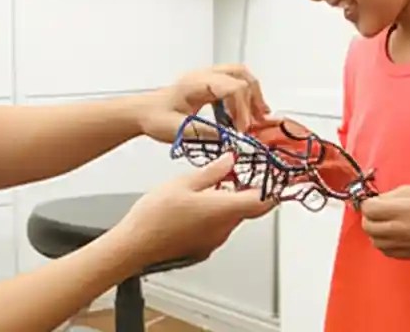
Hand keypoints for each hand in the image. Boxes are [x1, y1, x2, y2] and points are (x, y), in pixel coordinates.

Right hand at [114, 153, 277, 267]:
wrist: (135, 246)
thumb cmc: (154, 217)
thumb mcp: (183, 182)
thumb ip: (212, 172)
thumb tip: (230, 161)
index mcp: (223, 210)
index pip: (263, 201)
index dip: (272, 189)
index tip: (273, 177)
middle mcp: (223, 229)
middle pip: (247, 208)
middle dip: (244, 190)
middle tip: (233, 173)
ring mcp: (214, 241)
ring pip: (231, 218)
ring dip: (227, 202)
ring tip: (207, 186)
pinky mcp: (203, 248)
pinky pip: (217, 228)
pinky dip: (214, 215)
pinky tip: (195, 205)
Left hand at [135, 63, 270, 142]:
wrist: (143, 112)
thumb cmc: (155, 118)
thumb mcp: (177, 130)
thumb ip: (203, 132)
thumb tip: (230, 137)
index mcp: (195, 84)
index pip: (231, 86)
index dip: (241, 108)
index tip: (242, 129)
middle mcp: (203, 75)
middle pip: (240, 74)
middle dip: (253, 97)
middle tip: (258, 120)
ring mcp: (206, 77)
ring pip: (239, 75)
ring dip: (252, 94)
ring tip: (259, 117)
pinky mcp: (209, 84)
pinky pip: (233, 82)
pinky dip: (245, 96)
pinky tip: (247, 114)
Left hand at [359, 185, 409, 259]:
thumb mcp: (409, 190)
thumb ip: (388, 196)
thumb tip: (372, 202)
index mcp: (400, 210)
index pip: (369, 210)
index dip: (367, 205)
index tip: (371, 203)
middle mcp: (400, 229)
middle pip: (368, 227)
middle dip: (368, 218)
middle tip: (375, 214)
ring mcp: (404, 244)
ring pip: (375, 242)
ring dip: (375, 232)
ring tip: (384, 225)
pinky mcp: (408, 254)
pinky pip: (386, 252)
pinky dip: (384, 243)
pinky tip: (391, 236)